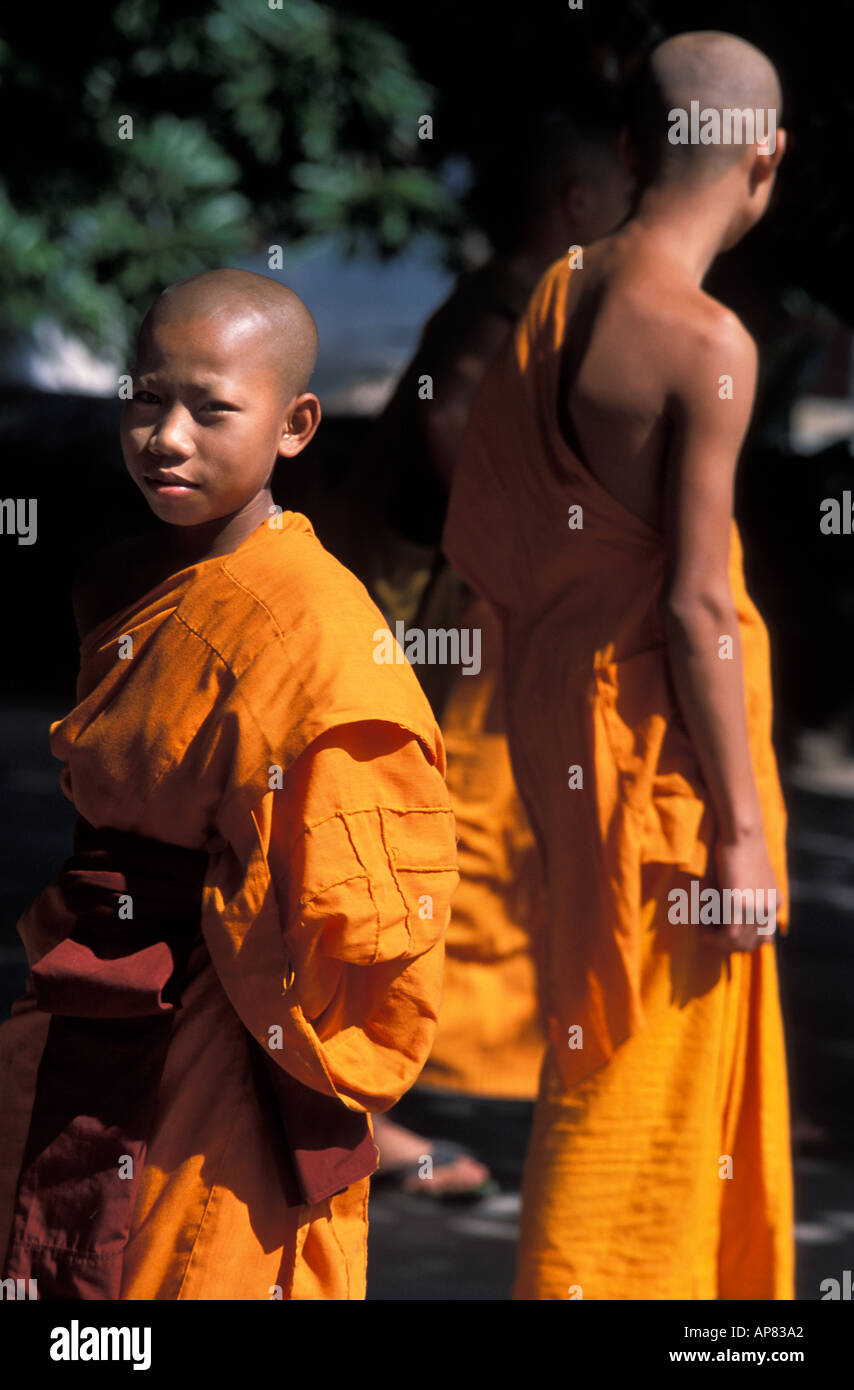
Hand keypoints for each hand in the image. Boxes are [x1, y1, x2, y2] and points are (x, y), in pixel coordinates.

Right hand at [702, 837, 778, 952]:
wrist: (742, 834)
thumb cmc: (742, 848)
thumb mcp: (752, 877)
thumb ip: (749, 896)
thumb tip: (730, 914)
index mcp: (774, 903)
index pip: (766, 935)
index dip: (745, 940)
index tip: (726, 935)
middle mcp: (769, 909)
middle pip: (754, 943)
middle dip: (732, 946)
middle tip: (714, 938)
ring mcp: (755, 908)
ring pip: (739, 942)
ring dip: (720, 942)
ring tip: (706, 933)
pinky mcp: (738, 904)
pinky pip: (728, 934)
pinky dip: (714, 937)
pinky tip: (703, 930)